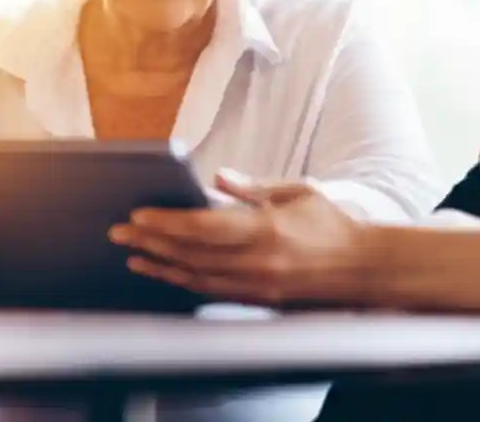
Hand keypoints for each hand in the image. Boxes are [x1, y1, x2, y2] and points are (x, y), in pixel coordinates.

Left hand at [109, 174, 372, 307]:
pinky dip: (184, 282)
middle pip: (191, 254)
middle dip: (150, 243)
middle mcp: (257, 262)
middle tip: (119, 234)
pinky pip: (212, 291)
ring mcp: (256, 285)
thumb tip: (216, 179)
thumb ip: (253, 187)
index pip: (203, 227)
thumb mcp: (296, 191)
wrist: (360, 267)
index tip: (138, 216)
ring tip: (132, 257)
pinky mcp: (258, 300)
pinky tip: (166, 273)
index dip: (166, 223)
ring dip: (160, 266)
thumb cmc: (330, 223)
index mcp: (267, 228)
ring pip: (196, 277)